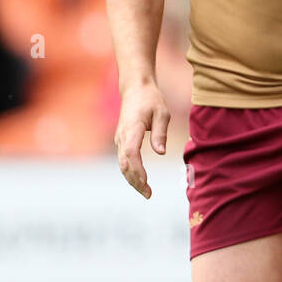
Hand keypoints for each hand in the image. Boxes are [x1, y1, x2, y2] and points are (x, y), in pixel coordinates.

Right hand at [114, 81, 170, 197]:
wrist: (135, 88)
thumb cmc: (151, 99)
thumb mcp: (162, 113)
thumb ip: (160, 133)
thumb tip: (161, 153)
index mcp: (132, 128)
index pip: (131, 153)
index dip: (137, 169)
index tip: (146, 182)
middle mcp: (122, 136)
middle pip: (124, 163)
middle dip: (135, 181)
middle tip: (148, 194)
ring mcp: (120, 138)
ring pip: (122, 163)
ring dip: (132, 179)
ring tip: (146, 191)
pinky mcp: (122, 140)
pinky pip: (123, 159)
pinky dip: (130, 171)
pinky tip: (139, 180)